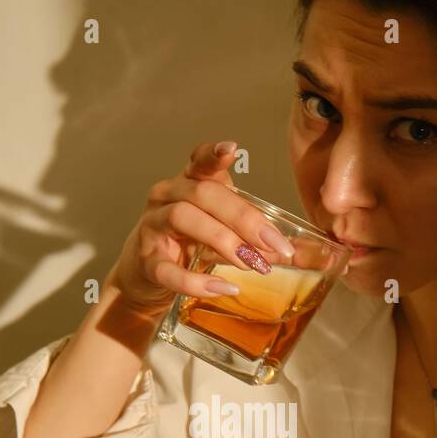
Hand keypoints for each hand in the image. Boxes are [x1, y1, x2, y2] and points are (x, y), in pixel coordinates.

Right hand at [106, 140, 293, 316]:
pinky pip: (168, 269)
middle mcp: (167, 197)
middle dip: (243, 218)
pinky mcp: (145, 261)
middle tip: (273, 244)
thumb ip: (250, 234)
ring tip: (252, 264)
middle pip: (203, 194)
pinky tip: (223, 287)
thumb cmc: (186, 245)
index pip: (199, 161)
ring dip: (223, 241)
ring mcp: (152, 227)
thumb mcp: (218, 229)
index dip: (214, 154)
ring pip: (183, 218)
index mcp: (188, 184)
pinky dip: (197, 280)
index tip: (232, 149)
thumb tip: (291, 250)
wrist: (146, 276)